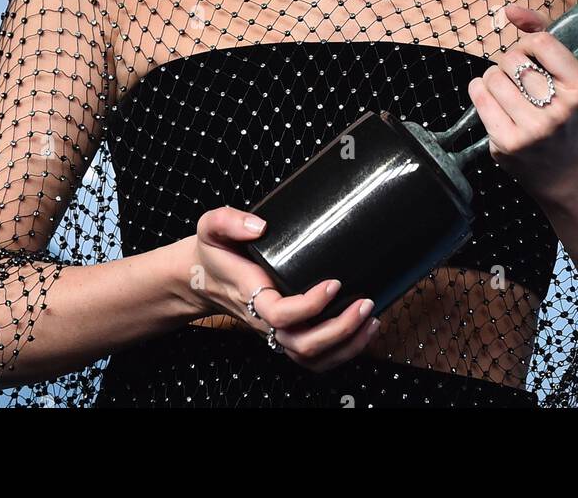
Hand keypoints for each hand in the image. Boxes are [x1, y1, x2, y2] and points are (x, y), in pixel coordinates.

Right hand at [185, 206, 380, 372]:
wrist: (204, 277)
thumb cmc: (214, 252)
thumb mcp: (211, 228)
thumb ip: (229, 221)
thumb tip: (261, 226)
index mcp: (251, 296)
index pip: (281, 315)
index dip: (309, 306)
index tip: (334, 283)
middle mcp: (265, 320)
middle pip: (302, 344)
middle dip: (339, 330)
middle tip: (365, 303)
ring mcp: (277, 332)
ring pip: (312, 357)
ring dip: (346, 345)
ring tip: (372, 320)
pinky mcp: (288, 333)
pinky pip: (315, 357)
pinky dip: (343, 352)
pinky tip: (364, 331)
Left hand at [467, 4, 577, 202]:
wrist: (563, 170)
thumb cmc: (561, 109)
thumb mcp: (566, 73)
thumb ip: (540, 33)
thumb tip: (509, 10)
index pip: (541, 42)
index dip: (529, 45)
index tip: (533, 58)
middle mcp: (560, 111)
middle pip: (512, 59)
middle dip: (511, 63)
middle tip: (522, 81)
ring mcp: (532, 130)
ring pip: (492, 76)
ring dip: (494, 78)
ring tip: (509, 93)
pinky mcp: (506, 143)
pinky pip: (478, 95)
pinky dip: (480, 90)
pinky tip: (493, 100)